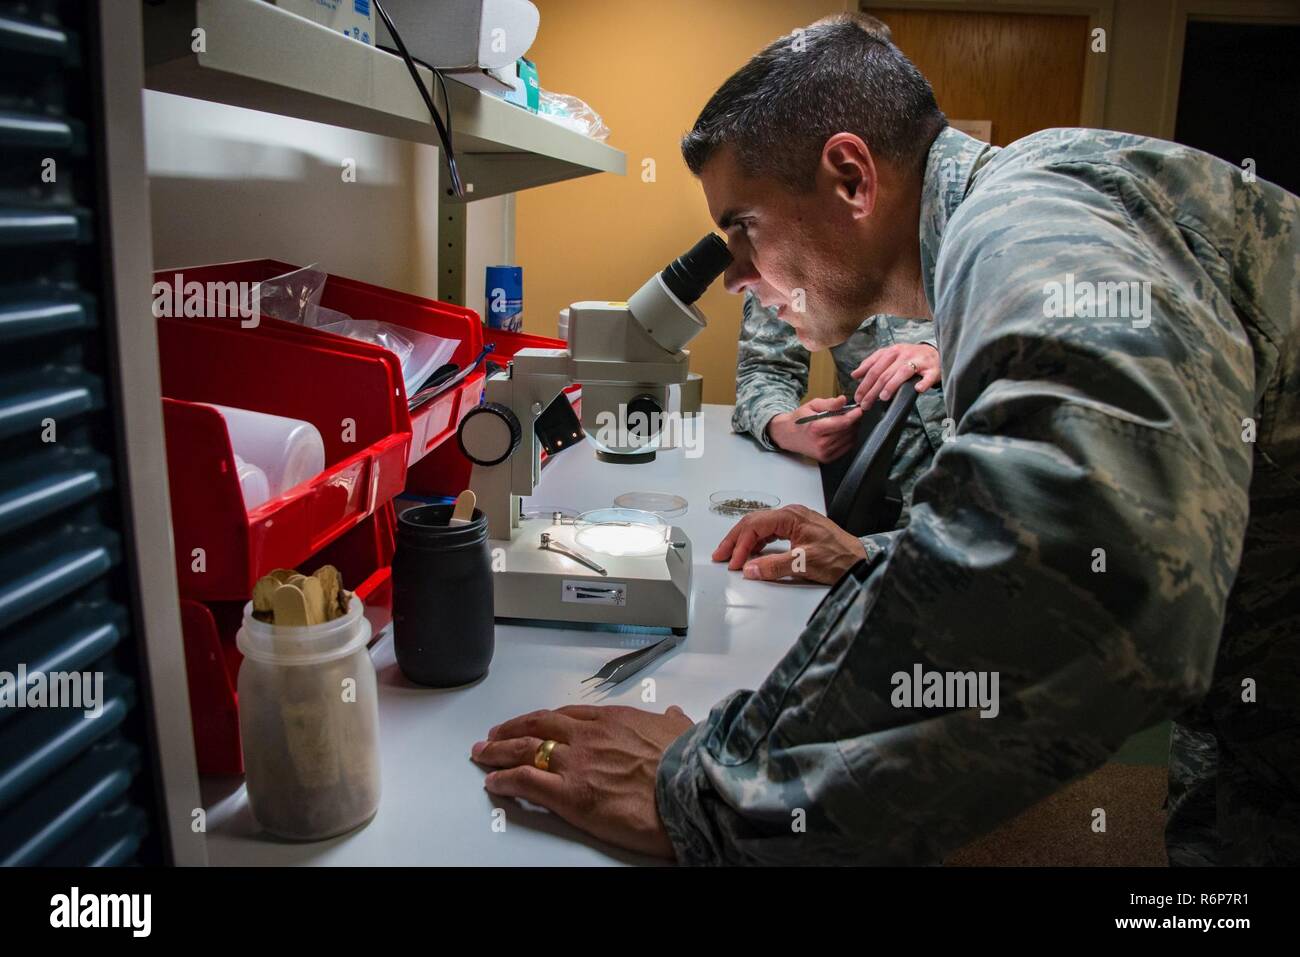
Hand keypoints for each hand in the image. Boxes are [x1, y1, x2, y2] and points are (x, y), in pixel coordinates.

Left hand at [471, 704, 694, 858]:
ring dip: (498, 751)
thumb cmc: (688, 764)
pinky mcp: (570, 795)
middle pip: (537, 726)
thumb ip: (672, 722)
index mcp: (613, 720)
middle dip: (510, 729)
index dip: (543, 719)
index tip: (531, 723)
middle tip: (493, 735)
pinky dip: (504, 781)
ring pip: (524, 750)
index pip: (566, 714)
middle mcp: (589, 736)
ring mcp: (577, 764)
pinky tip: (493, 782)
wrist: (691, 791)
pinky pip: (526, 782)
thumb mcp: (682, 730)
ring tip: (483, 754)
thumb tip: (673, 714)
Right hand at [712, 503, 866, 583]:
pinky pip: (770, 533)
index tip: (734, 563)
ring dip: (744, 542)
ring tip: (732, 556)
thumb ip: (775, 566)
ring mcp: (794, 521)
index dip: (741, 545)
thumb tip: (751, 569)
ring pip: (760, 527)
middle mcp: (791, 515)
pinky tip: (752, 554)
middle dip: (735, 540)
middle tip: (721, 555)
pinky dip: (757, 543)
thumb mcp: (804, 564)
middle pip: (753, 523)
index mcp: (791, 516)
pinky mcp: (797, 530)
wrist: (860, 560)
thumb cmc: (840, 557)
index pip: (755, 526)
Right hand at [766, 395, 862, 462]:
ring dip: (853, 429)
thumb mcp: (812, 405)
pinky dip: (849, 438)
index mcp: (816, 428)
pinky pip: (847, 447)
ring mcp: (824, 453)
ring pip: (850, 439)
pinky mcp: (827, 458)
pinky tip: (843, 432)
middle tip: (852, 414)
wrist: (788, 435)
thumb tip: (843, 400)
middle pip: (849, 431)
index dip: (855, 415)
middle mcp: (821, 443)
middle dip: (854, 421)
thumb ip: (829, 403)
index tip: (859, 410)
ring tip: (846, 422)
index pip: (843, 422)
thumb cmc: (800, 419)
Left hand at [851, 343, 939, 408]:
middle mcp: (904, 354)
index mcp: (892, 351)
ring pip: (902, 372)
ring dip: (892, 385)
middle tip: (865, 404)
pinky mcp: (933, 369)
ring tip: (883, 397)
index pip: (874, 368)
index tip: (857, 397)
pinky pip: (928, 377)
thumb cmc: (911, 357)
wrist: (937, 353)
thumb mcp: (890, 356)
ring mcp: (919, 361)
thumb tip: (855, 375)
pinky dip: (923, 383)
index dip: (864, 383)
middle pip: (885, 373)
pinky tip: (918, 389)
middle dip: (872, 390)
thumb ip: (872, 364)